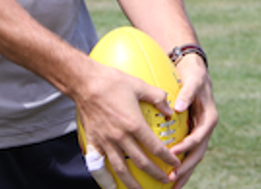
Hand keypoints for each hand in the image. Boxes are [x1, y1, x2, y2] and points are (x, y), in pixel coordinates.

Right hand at [76, 60, 180, 188]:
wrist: (84, 83)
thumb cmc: (112, 82)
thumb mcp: (140, 85)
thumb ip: (158, 98)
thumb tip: (170, 110)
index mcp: (134, 124)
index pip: (155, 147)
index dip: (167, 158)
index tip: (176, 164)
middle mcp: (120, 137)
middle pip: (141, 163)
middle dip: (156, 174)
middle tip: (166, 180)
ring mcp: (105, 142)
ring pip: (121, 170)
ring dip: (133, 183)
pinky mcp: (93, 142)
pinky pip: (100, 166)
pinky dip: (106, 179)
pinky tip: (112, 187)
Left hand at [168, 54, 217, 188]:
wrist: (197, 73)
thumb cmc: (194, 76)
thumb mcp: (193, 81)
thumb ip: (187, 93)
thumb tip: (178, 108)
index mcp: (209, 119)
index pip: (198, 137)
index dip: (186, 147)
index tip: (172, 154)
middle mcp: (206, 129)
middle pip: (198, 154)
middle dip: (186, 169)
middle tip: (172, 180)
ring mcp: (200, 134)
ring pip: (193, 157)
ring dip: (184, 172)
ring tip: (172, 186)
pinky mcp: (192, 135)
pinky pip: (187, 153)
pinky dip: (180, 165)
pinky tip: (169, 176)